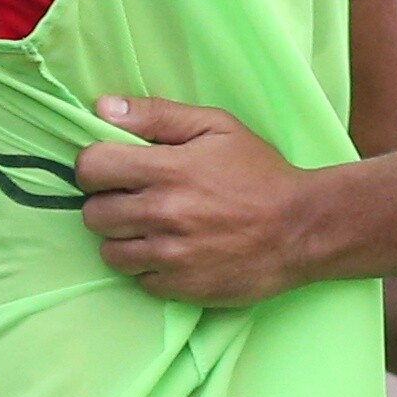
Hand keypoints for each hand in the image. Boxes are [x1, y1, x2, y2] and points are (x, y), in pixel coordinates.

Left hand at [77, 95, 326, 304]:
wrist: (306, 228)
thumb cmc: (259, 173)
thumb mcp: (216, 127)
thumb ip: (156, 115)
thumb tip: (102, 107)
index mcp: (167, 171)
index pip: (90, 168)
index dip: (95, 168)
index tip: (113, 170)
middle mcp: (164, 215)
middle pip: (94, 214)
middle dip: (108, 204)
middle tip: (136, 201)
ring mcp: (173, 256)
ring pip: (110, 251)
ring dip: (124, 240)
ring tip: (152, 229)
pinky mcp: (185, 288)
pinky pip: (139, 281)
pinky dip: (149, 269)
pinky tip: (172, 253)